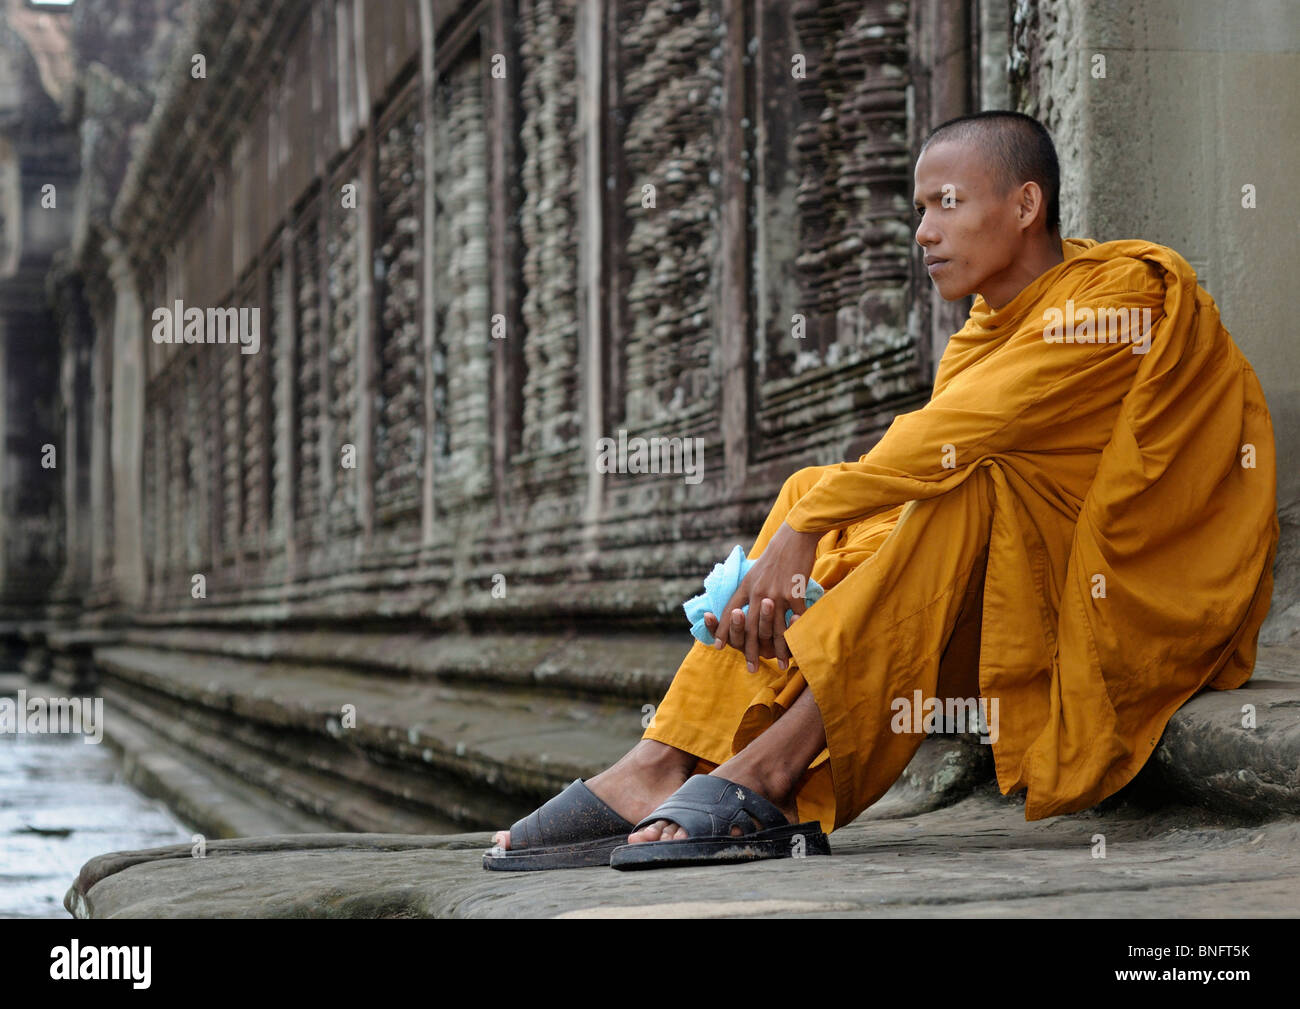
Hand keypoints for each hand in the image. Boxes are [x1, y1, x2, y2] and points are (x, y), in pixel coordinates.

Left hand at [703, 521, 819, 672]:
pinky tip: (798, 649)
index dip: (724, 630)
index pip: (730, 612)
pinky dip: (797, 637)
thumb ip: (749, 588)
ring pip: (774, 629)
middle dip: (750, 650)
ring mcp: (776, 594)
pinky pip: (795, 620)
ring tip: (780, 666)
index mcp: (745, 586)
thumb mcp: (755, 571)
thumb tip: (743, 604)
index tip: (719, 647)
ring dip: (777, 650)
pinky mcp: (794, 593)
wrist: (794, 538)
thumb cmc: (776, 554)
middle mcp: (757, 592)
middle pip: (751, 627)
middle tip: (750, 668)